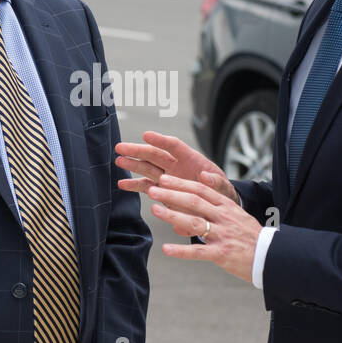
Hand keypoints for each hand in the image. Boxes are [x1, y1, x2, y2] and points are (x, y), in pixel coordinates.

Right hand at [116, 131, 237, 204]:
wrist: (217, 206)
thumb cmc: (221, 192)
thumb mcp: (223, 187)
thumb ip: (216, 182)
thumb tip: (206, 176)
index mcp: (192, 160)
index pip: (174, 146)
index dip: (161, 140)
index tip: (146, 135)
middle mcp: (177, 165)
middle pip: (155, 154)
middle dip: (138, 150)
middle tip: (121, 147)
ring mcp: (168, 176)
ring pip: (147, 167)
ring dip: (133, 164)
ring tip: (118, 160)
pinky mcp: (163, 189)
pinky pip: (146, 186)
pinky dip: (135, 185)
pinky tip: (122, 183)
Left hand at [147, 174, 262, 282]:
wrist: (271, 256)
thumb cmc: (251, 236)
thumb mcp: (236, 215)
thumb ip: (218, 205)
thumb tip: (200, 192)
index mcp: (227, 206)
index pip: (201, 190)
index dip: (181, 183)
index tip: (164, 179)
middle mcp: (224, 217)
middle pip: (194, 202)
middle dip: (171, 194)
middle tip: (153, 189)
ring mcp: (223, 235)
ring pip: (194, 222)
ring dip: (172, 215)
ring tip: (154, 210)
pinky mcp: (222, 253)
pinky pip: (198, 251)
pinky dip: (181, 250)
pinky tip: (166, 249)